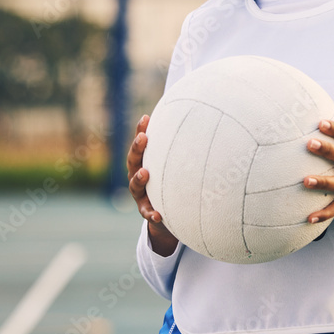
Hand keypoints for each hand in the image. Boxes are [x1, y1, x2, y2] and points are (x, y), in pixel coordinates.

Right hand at [127, 115, 178, 256]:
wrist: (167, 213)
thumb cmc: (172, 181)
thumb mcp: (173, 165)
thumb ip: (180, 149)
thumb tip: (201, 124)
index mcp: (144, 162)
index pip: (140, 144)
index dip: (140, 130)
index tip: (146, 118)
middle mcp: (138, 175)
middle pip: (132, 161)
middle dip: (137, 148)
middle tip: (142, 138)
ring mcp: (140, 194)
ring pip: (135, 186)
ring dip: (138, 179)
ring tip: (144, 173)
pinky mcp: (146, 211)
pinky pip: (147, 213)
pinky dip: (151, 214)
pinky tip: (158, 215)